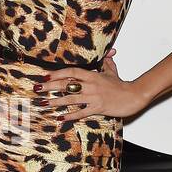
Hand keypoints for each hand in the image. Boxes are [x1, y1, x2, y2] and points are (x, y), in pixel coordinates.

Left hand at [34, 49, 148, 122]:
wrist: (134, 96)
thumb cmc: (122, 85)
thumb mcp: (113, 70)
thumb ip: (107, 62)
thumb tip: (108, 53)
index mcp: (92, 75)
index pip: (71, 72)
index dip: (57, 74)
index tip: (45, 76)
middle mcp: (91, 85)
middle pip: (66, 84)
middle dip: (50, 86)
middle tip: (36, 89)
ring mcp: (94, 97)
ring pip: (71, 99)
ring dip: (56, 101)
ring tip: (44, 103)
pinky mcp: (98, 108)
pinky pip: (81, 112)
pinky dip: (70, 115)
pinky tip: (61, 118)